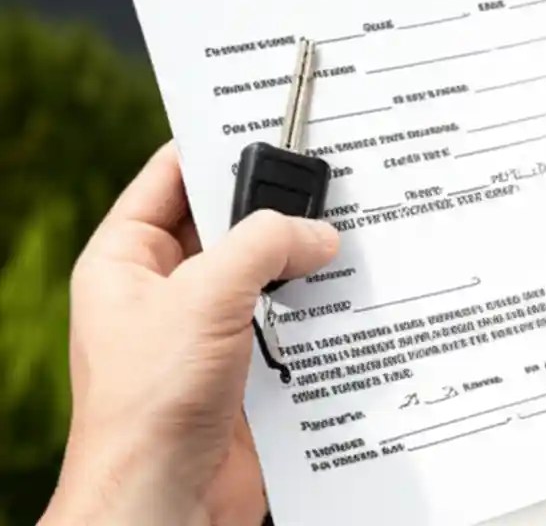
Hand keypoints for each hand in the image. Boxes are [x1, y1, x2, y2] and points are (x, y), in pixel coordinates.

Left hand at [41, 143, 339, 525]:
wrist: (165, 504)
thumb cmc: (150, 406)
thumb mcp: (205, 298)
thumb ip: (264, 247)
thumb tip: (319, 234)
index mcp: (127, 259)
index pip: (172, 176)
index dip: (218, 145)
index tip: (271, 119)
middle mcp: (166, 289)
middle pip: (230, 224)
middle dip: (279, 207)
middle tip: (332, 180)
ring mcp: (208, 330)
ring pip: (268, 275)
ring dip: (308, 263)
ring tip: (356, 233)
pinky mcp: (246, 370)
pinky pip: (291, 323)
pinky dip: (323, 311)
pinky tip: (358, 297)